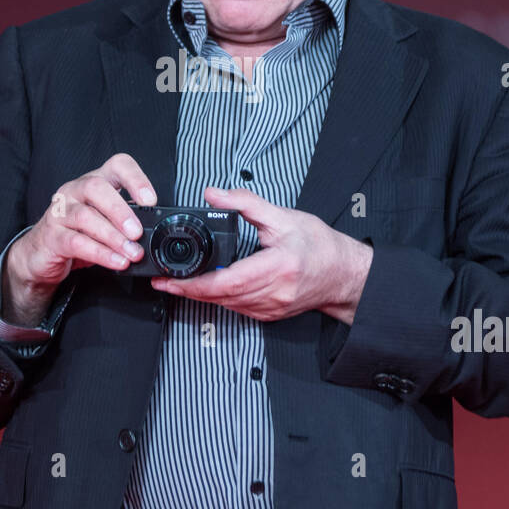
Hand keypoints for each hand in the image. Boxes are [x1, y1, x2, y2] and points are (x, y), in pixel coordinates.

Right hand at [3, 153, 155, 324]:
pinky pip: (77, 242)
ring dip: (113, 237)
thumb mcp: (105, 222)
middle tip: (138, 232)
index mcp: (94, 182)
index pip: (117, 165)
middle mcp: (74, 191)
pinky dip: (101, 253)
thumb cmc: (78, 233)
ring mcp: (60, 212)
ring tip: (132, 253)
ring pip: (86, 216)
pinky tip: (117, 261)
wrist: (41, 254)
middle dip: (120, 211)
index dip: (136, 179)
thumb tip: (153, 231)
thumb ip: (125, 221)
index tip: (151, 201)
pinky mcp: (52, 236)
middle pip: (96, 187)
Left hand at [150, 185, 372, 324]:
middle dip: (188, 291)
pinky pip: (237, 309)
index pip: (226, 282)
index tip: (170, 280)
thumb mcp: (285, 216)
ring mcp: (272, 308)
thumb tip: (214, 194)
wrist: (345, 274)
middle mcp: (273, 293)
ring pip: (226, 306)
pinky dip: (219, 300)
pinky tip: (207, 289)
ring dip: (200, 297)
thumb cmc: (320, 246)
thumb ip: (246, 203)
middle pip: (220, 298)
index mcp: (278, 267)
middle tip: (162, 282)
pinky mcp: (270, 314)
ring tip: (176, 285)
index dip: (194, 284)